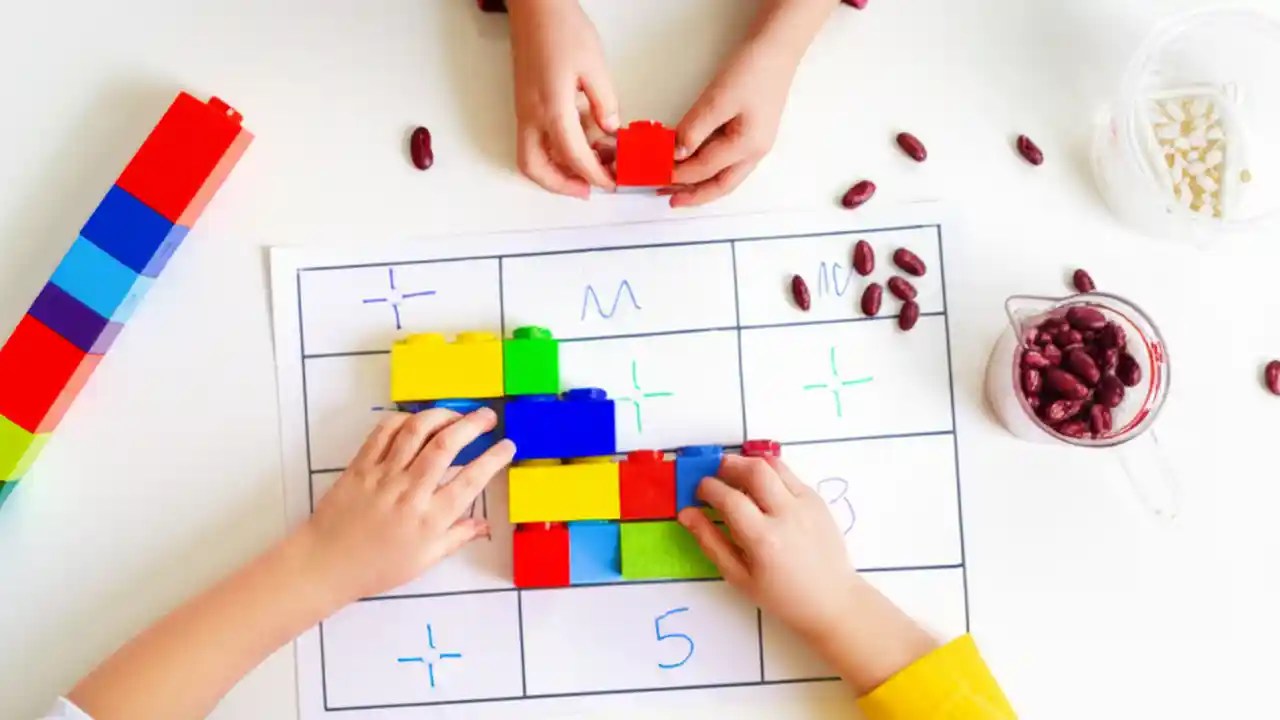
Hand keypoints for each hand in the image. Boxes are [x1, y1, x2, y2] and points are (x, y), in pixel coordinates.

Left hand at [297, 408, 514, 604]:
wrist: (327, 564)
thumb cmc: (378, 567)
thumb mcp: (425, 560)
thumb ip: (457, 537)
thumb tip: (485, 525)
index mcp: (430, 519)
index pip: (471, 480)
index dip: (494, 459)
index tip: (507, 446)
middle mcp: (410, 492)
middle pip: (446, 446)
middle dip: (473, 425)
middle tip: (488, 418)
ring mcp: (384, 476)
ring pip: (416, 431)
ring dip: (441, 415)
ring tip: (456, 414)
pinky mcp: (361, 465)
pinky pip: (384, 432)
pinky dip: (404, 420)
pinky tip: (417, 421)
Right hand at [508, 0, 617, 197]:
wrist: (535, 6)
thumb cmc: (560, 28)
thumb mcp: (594, 66)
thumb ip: (604, 103)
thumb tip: (609, 129)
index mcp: (550, 108)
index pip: (573, 156)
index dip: (594, 175)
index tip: (610, 182)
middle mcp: (531, 114)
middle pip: (536, 167)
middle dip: (560, 185)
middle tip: (587, 189)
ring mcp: (524, 109)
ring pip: (532, 155)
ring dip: (557, 169)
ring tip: (588, 167)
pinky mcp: (525, 102)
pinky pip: (535, 138)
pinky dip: (554, 150)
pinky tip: (580, 141)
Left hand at [665, 36, 798, 206]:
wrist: (777, 48)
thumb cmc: (753, 69)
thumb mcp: (718, 99)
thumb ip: (695, 128)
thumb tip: (677, 153)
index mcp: (748, 146)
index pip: (705, 169)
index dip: (679, 174)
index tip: (656, 174)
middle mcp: (755, 152)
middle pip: (720, 185)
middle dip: (694, 195)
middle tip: (670, 199)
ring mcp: (756, 145)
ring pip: (726, 176)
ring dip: (701, 184)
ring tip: (679, 187)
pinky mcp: (752, 134)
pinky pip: (728, 161)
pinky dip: (710, 168)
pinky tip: (696, 164)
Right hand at [678, 455, 857, 639]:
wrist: (832, 600)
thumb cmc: (782, 596)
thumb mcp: (739, 577)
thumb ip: (711, 542)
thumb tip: (686, 514)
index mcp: (764, 539)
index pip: (729, 498)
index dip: (708, 488)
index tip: (699, 491)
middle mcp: (787, 515)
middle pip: (754, 470)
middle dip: (728, 465)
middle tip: (715, 474)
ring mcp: (806, 504)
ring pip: (774, 465)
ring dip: (749, 463)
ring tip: (736, 475)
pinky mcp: (817, 500)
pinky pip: (790, 475)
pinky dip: (770, 474)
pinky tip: (761, 489)